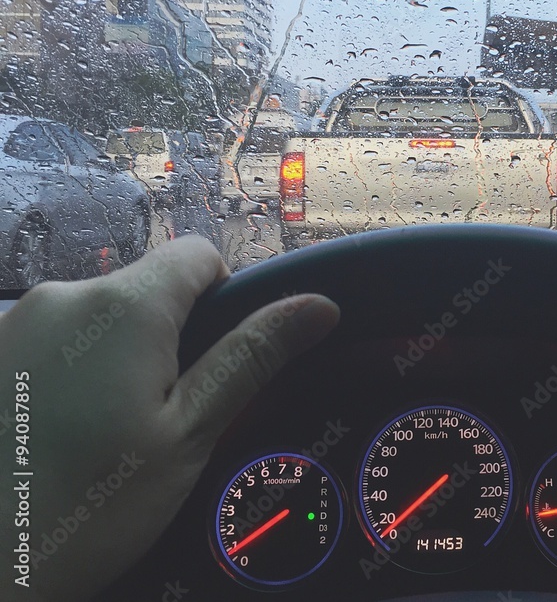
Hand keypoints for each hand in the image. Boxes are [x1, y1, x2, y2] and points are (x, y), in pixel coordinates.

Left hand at [0, 236, 338, 600]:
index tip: (213, 366)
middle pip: (148, 289)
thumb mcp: (188, 436)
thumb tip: (320, 304)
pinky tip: (57, 436)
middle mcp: (64, 293)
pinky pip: (55, 341)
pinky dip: (72, 373)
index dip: (223, 298)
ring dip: (118, 358)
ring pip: (101, 318)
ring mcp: (14, 321)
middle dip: (168, 339)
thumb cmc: (87, 507)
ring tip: (103, 437)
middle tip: (160, 420)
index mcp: (124, 306)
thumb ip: (252, 358)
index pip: (198, 253)